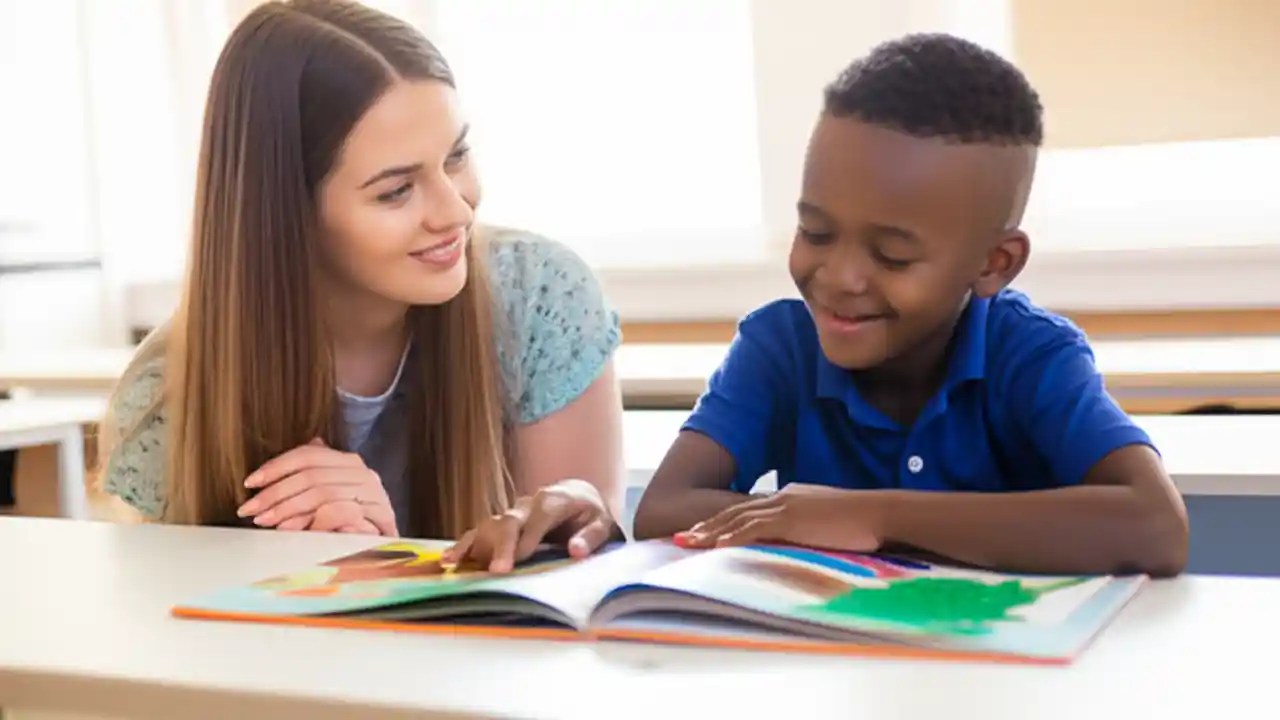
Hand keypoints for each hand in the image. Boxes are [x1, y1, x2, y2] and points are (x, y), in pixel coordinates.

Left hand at [236, 438, 397, 535]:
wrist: (389, 555)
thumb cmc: (355, 528)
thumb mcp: (331, 499)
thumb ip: (317, 477)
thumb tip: (289, 460)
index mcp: (351, 465)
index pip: (309, 455)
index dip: (277, 466)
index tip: (251, 482)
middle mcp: (364, 475)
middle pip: (311, 474)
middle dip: (275, 492)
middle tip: (251, 508)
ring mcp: (373, 496)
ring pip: (322, 492)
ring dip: (288, 507)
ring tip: (266, 521)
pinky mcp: (378, 519)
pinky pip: (338, 512)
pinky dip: (310, 521)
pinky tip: (291, 530)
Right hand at [442, 479, 618, 572]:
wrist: (576, 496)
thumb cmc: (589, 513)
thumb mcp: (601, 522)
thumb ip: (590, 537)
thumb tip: (575, 550)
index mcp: (554, 499)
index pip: (539, 516)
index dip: (529, 536)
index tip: (522, 558)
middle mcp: (527, 504)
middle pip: (510, 521)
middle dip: (502, 545)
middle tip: (497, 571)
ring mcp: (510, 513)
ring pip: (489, 525)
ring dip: (475, 545)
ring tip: (457, 564)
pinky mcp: (500, 524)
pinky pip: (479, 533)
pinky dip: (464, 546)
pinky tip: (448, 560)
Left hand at [674, 483, 885, 551]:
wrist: (880, 513)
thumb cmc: (862, 523)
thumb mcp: (828, 525)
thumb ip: (809, 530)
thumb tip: (801, 543)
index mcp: (791, 497)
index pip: (750, 511)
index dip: (725, 522)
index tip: (705, 533)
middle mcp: (783, 497)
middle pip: (735, 513)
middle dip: (706, 526)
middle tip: (682, 538)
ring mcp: (785, 506)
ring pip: (736, 520)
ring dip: (709, 532)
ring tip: (688, 543)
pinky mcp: (790, 518)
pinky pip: (753, 529)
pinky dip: (731, 537)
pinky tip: (715, 546)